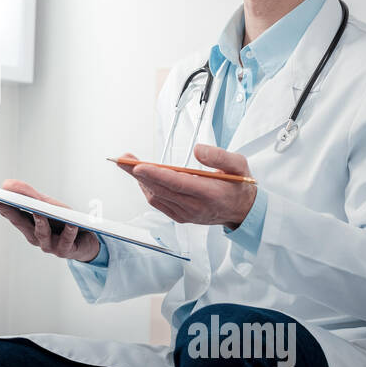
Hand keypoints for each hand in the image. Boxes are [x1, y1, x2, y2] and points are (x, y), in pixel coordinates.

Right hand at [0, 180, 101, 262]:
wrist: (86, 242)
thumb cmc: (63, 221)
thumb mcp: (47, 204)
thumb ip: (28, 194)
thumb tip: (7, 184)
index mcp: (27, 225)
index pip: (9, 212)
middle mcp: (34, 236)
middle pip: (20, 222)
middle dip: (9, 211)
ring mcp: (49, 245)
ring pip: (42, 234)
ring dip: (39, 223)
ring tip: (38, 212)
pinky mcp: (66, 250)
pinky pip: (67, 240)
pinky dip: (69, 232)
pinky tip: (71, 224)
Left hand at [116, 146, 256, 228]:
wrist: (242, 210)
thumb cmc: (238, 185)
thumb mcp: (238, 164)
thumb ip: (218, 155)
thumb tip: (197, 150)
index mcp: (210, 194)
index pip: (177, 183)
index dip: (156, 175)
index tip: (138, 166)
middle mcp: (195, 207)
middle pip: (161, 189)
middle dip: (138, 173)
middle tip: (123, 159)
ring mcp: (186, 214)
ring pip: (156, 197)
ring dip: (139, 181)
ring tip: (127, 164)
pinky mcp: (180, 217)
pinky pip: (158, 203)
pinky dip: (147, 189)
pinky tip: (141, 178)